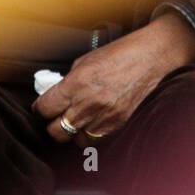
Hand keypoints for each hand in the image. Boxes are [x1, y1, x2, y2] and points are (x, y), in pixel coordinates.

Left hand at [32, 13, 194, 143]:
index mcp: (76, 84)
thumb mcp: (86, 61)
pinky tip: (93, 123)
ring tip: (78, 120)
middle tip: (58, 115)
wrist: (153, 56)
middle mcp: (88, 103)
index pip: (44, 109)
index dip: (42, 107)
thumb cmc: (122, 53)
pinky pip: (94, 140)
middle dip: (53, 123)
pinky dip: (90, 135)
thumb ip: (69, 81)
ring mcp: (104, 116)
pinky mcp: (118, 124)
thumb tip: (56, 95)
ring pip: (74, 140)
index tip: (45, 105)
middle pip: (55, 130)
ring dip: (73, 131)